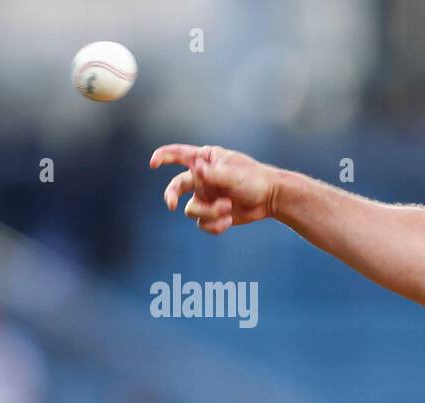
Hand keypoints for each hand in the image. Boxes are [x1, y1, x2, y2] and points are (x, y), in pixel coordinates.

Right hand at [150, 144, 278, 234]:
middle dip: (172, 196)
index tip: (153, 163)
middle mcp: (201, 178)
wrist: (271, 199)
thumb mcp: (234, 174)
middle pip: (177, 186)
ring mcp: (206, 196)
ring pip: (192, 210)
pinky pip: (203, 224)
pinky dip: (214, 225)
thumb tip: (195, 168)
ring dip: (209, 213)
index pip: (178, 154)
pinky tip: (228, 221)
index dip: (163, 157)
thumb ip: (213, 173)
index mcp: (205, 160)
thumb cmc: (254, 180)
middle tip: (172, 205)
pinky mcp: (213, 213)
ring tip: (228, 209)